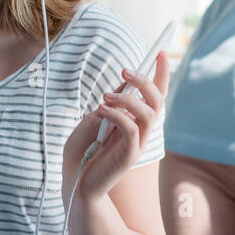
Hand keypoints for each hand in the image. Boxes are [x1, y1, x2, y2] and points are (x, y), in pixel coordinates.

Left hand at [62, 52, 170, 203]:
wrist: (74, 182)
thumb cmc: (81, 151)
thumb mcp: (91, 120)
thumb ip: (108, 107)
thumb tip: (120, 92)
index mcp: (134, 120)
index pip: (155, 94)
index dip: (161, 73)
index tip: (161, 51)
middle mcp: (141, 131)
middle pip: (157, 101)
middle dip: (145, 81)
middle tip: (125, 71)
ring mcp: (137, 144)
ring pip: (149, 114)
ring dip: (129, 99)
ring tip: (105, 97)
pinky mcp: (129, 156)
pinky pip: (132, 130)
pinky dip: (118, 116)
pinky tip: (101, 111)